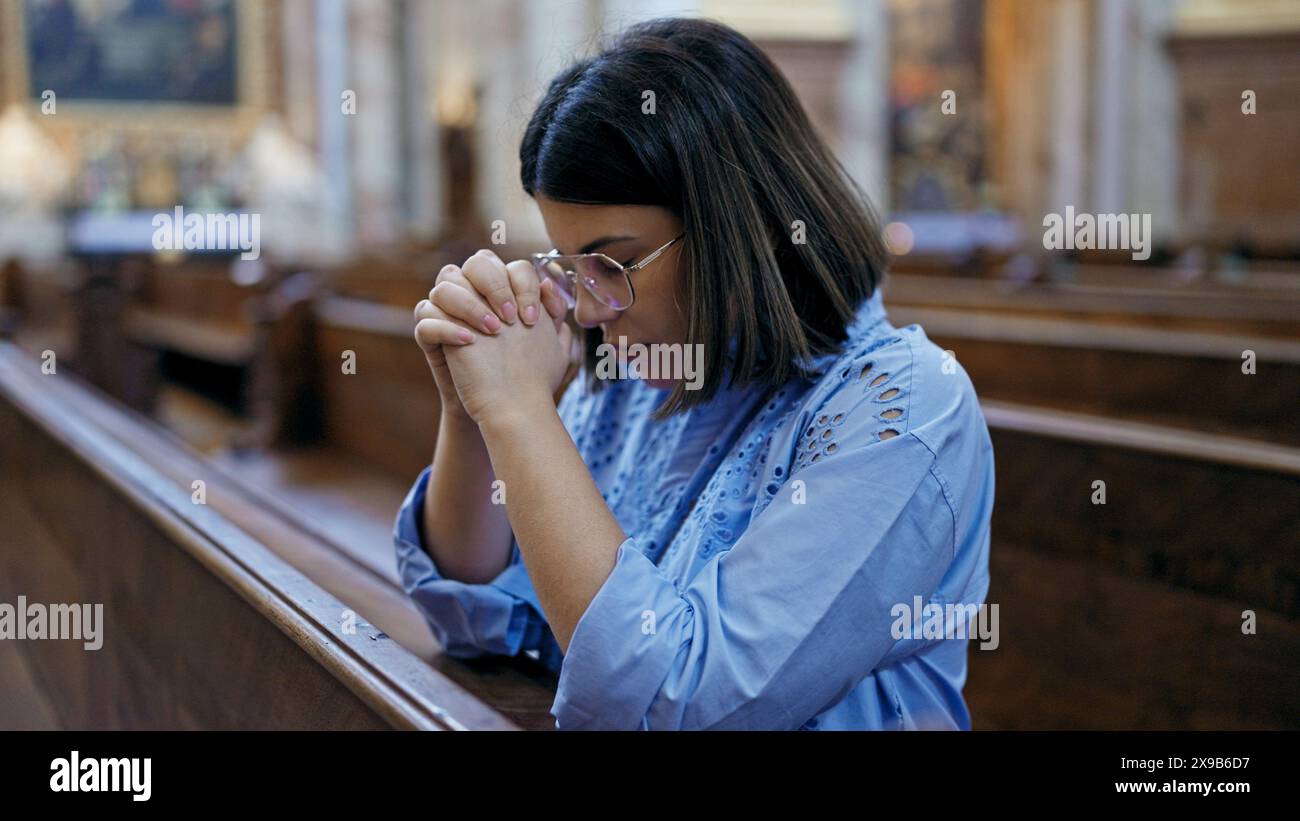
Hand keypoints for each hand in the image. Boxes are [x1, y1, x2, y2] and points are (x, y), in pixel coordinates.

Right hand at [414, 249, 568, 419]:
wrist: (505, 408)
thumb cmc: (526, 371)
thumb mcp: (551, 343)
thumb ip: (554, 312)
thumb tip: (549, 283)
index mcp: (502, 291)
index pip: (506, 264)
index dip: (522, 285)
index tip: (533, 318)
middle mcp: (474, 296)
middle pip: (474, 264)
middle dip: (494, 285)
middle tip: (510, 318)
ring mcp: (449, 314)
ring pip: (443, 286)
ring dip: (469, 304)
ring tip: (492, 330)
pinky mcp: (431, 338)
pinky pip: (424, 319)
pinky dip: (444, 327)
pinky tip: (469, 342)